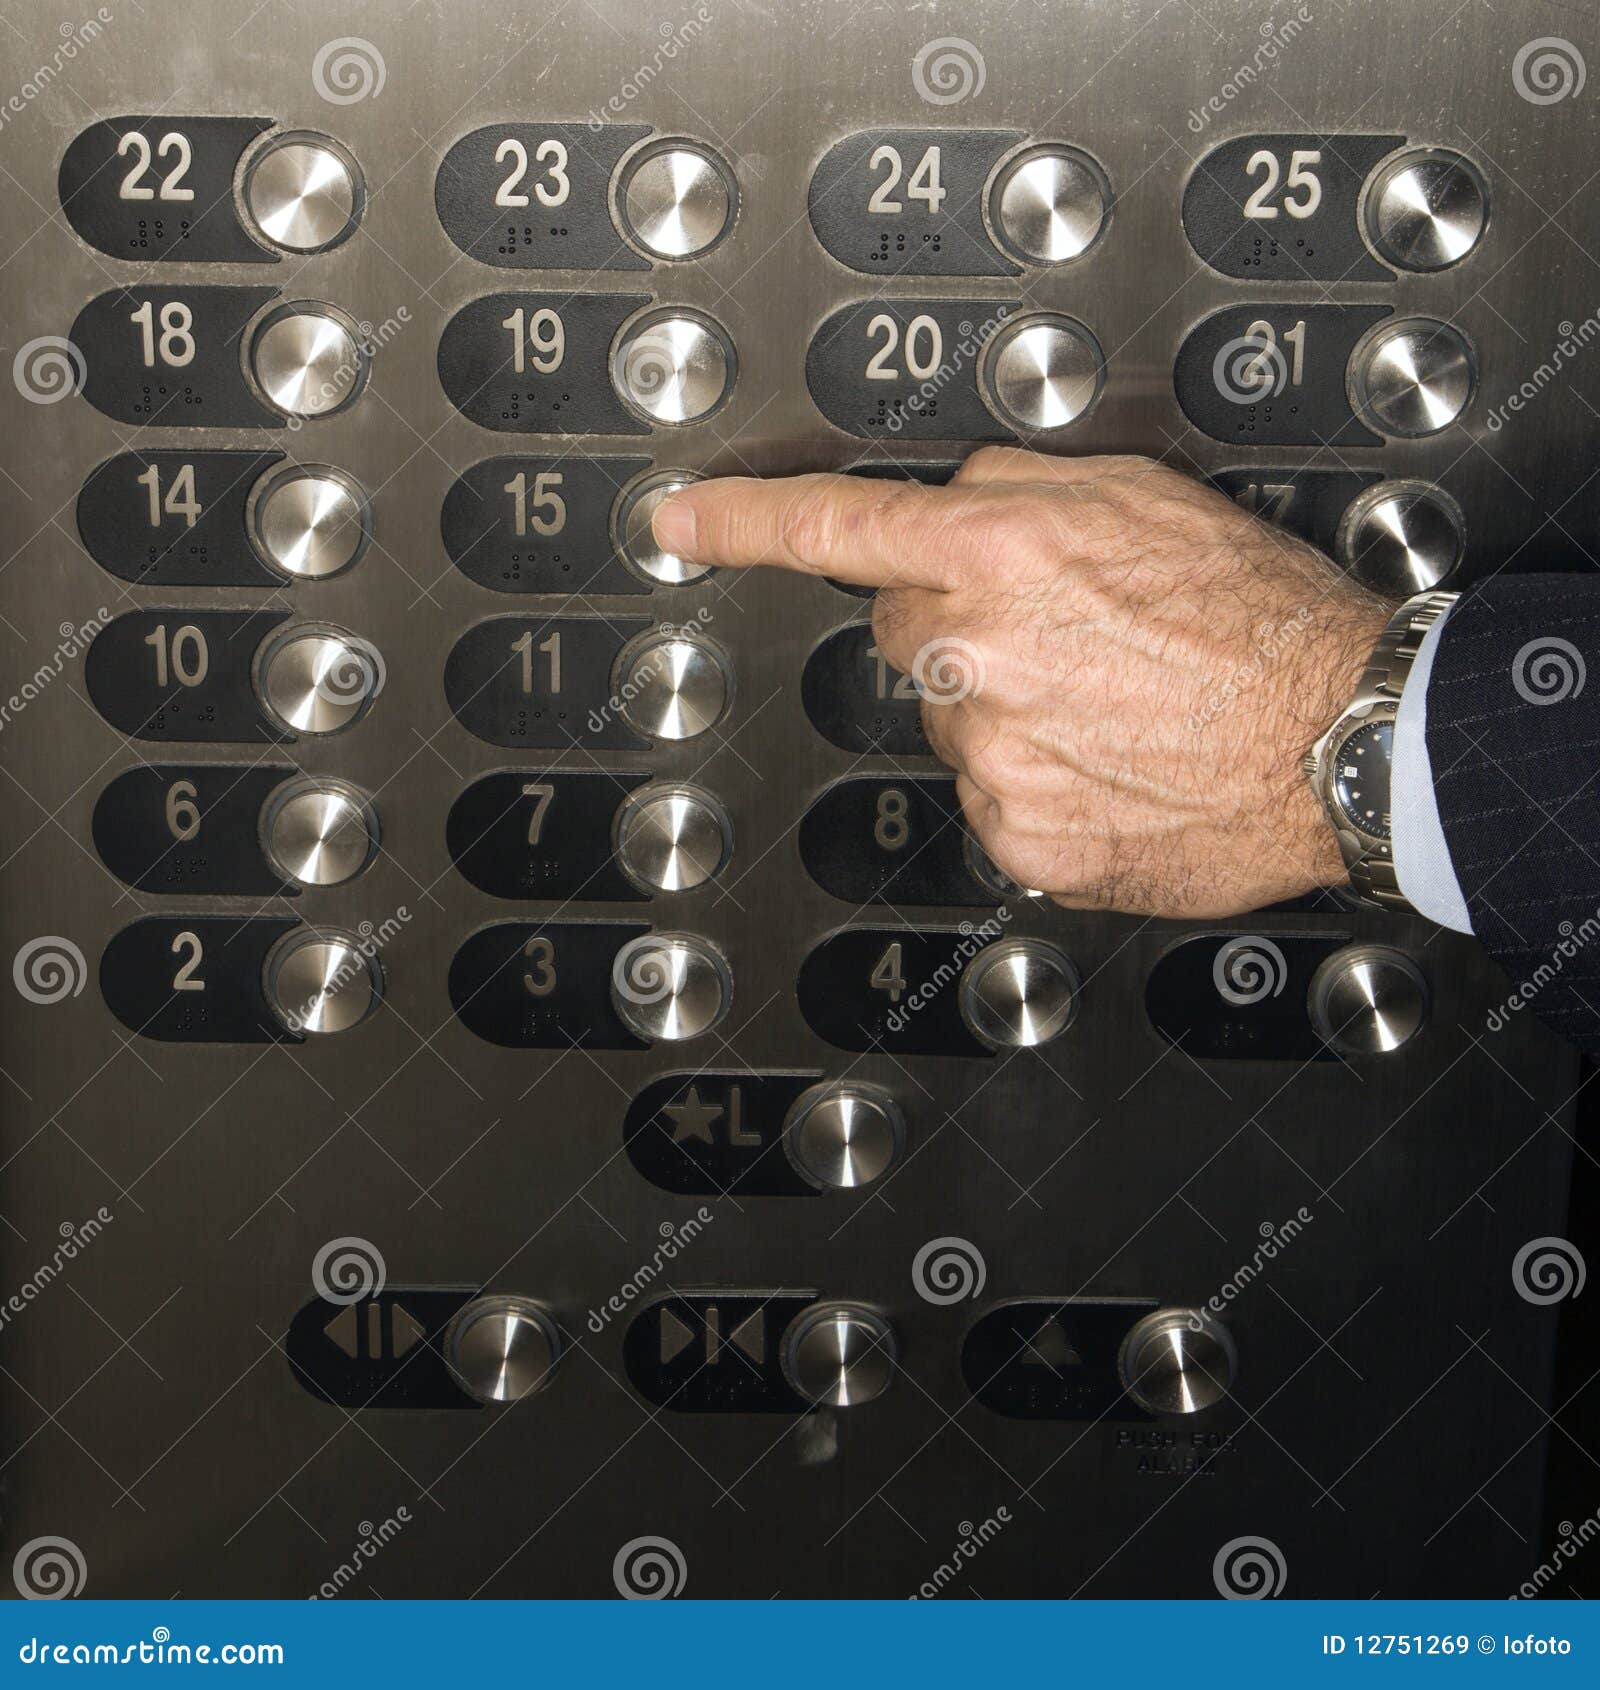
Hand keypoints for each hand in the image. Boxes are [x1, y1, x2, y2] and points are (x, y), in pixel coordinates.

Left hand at [651, 448, 1389, 917]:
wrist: (1336, 740)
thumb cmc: (1261, 618)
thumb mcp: (1144, 497)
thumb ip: (1019, 491)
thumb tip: (953, 505)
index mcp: (1004, 551)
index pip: (837, 526)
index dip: (743, 520)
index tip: (679, 519)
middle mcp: (980, 653)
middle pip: (902, 632)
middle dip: (957, 625)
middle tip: (1061, 636)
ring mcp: (992, 753)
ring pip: (950, 719)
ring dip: (1005, 706)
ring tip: (1107, 703)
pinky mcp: (1017, 834)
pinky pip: (989, 793)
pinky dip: (1033, 778)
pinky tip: (1106, 759)